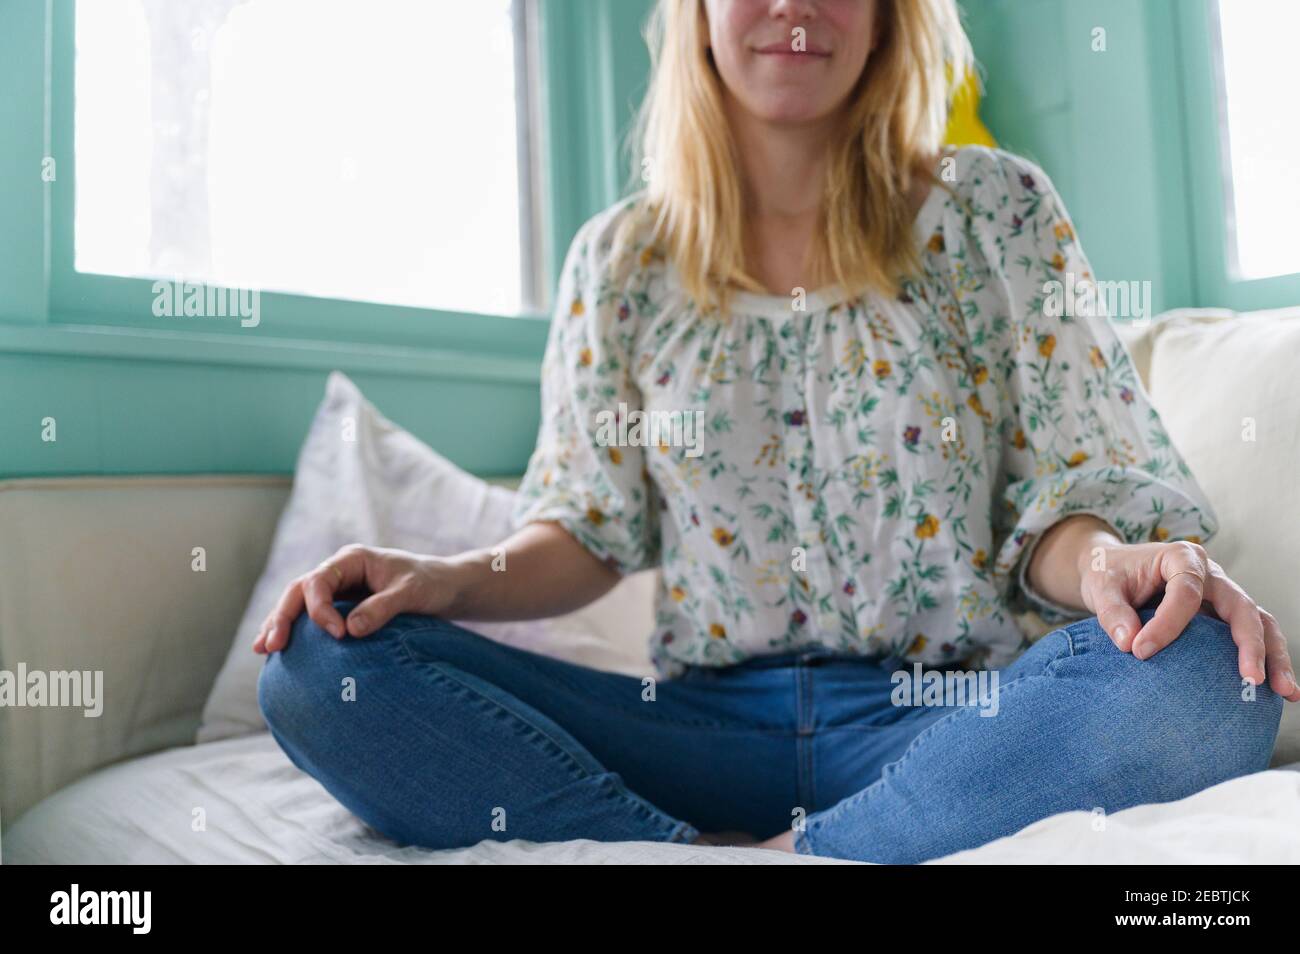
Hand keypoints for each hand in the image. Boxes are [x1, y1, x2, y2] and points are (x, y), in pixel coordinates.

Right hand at [253, 545, 455, 653]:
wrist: (445, 586)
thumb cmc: (430, 584)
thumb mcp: (411, 593)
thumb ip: (382, 608)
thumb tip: (350, 631)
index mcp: (352, 560)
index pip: (319, 581)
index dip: (319, 609)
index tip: (338, 635)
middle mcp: (340, 571)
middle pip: (299, 591)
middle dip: (282, 617)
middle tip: (271, 646)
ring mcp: (338, 588)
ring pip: (298, 603)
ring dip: (280, 624)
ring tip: (261, 649)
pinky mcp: (341, 606)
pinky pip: (310, 616)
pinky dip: (294, 630)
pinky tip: (276, 650)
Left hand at [1081, 539, 1299, 700]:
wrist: (1113, 568)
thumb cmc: (1109, 574)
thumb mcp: (1100, 587)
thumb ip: (1112, 612)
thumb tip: (1128, 644)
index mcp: (1180, 557)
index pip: (1184, 592)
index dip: (1167, 624)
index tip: (1140, 652)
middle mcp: (1210, 574)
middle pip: (1240, 605)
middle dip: (1249, 643)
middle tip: (1251, 679)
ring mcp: (1221, 594)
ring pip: (1258, 620)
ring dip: (1272, 655)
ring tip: (1284, 691)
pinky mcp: (1222, 614)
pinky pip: (1252, 633)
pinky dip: (1267, 658)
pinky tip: (1279, 690)